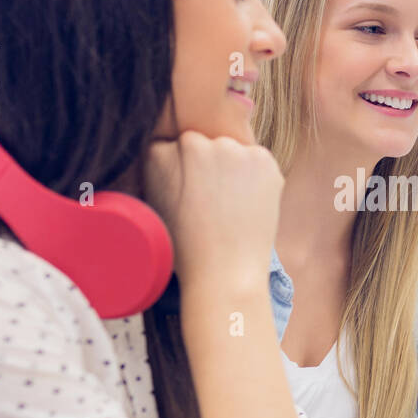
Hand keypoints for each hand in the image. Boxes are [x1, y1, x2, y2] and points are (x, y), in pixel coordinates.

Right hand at [143, 131, 283, 291]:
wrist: (224, 274)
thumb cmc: (187, 249)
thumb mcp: (156, 204)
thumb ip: (164, 171)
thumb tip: (177, 152)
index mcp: (157, 152)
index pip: (174, 146)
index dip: (184, 171)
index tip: (190, 192)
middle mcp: (192, 142)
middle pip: (205, 143)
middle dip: (209, 165)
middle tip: (214, 202)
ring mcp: (229, 148)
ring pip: (233, 150)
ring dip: (235, 169)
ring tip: (233, 207)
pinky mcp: (261, 157)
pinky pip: (259, 160)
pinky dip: (258, 178)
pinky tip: (250, 205)